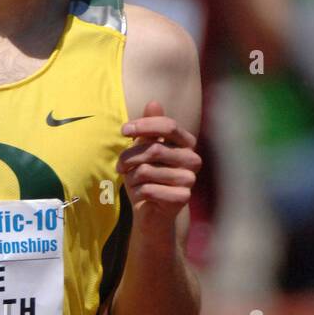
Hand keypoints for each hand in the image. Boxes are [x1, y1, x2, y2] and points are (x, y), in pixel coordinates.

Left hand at [118, 100, 201, 233]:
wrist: (152, 212)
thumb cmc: (147, 177)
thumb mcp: (144, 150)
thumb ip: (149, 129)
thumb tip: (154, 102)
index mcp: (187, 143)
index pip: (168, 125)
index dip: (144, 125)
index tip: (123, 130)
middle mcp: (193, 159)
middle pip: (154, 149)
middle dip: (129, 157)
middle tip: (119, 166)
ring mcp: (190, 179)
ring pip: (147, 171)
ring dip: (131, 177)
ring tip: (133, 182)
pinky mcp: (182, 198)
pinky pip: (148, 189)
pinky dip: (137, 192)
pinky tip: (141, 195)